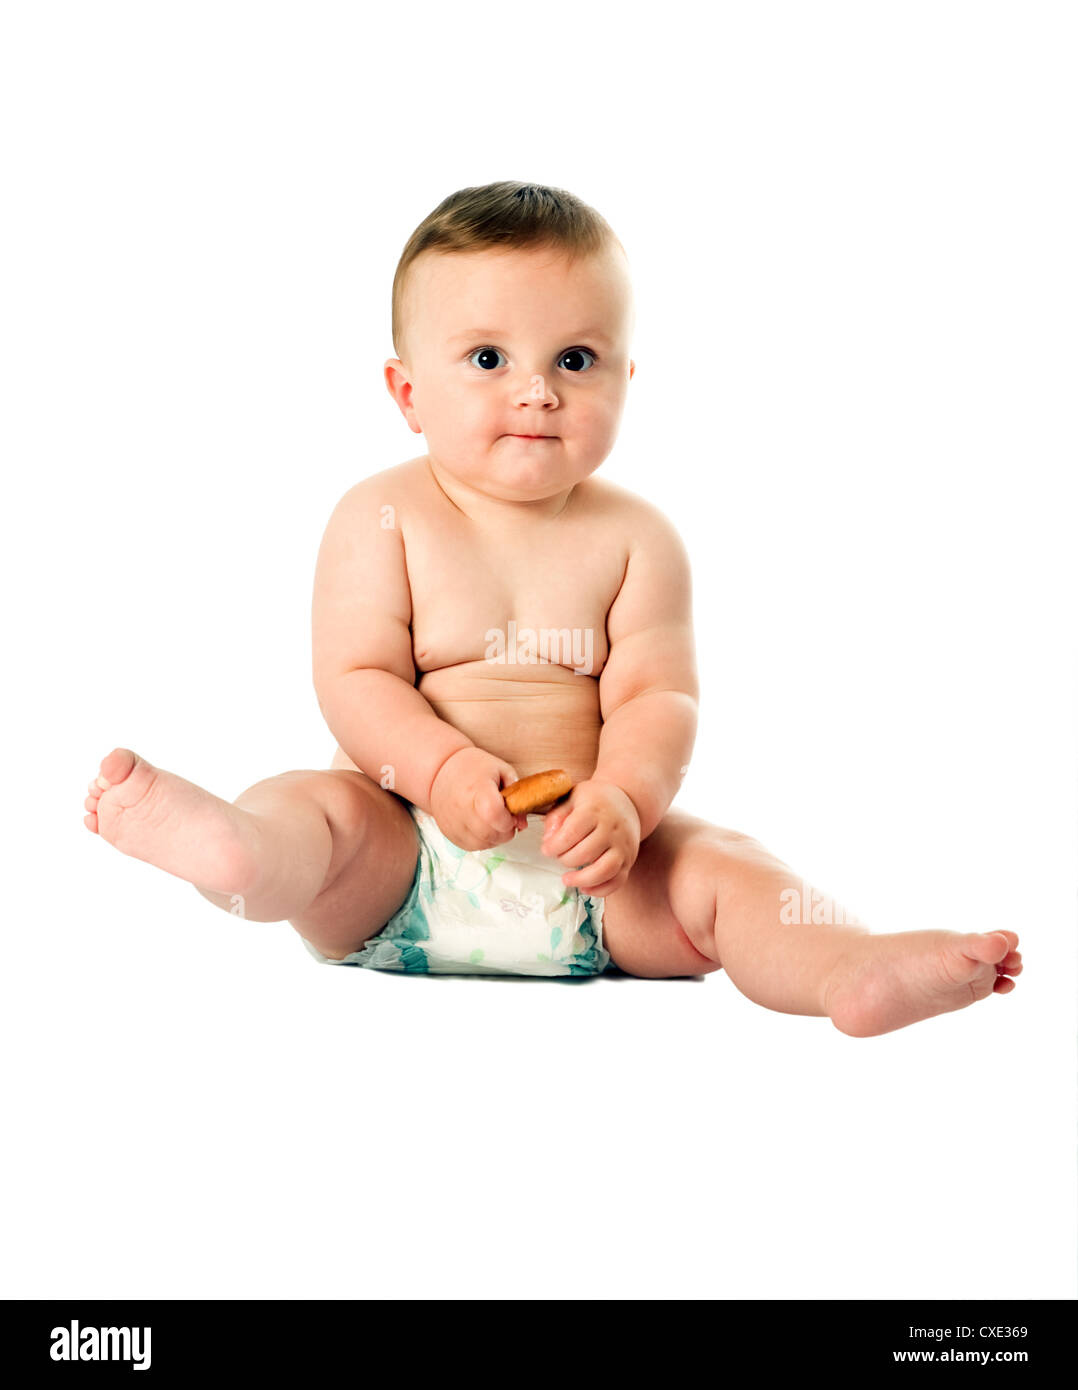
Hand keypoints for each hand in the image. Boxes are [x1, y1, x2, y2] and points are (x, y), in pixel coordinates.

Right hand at [429, 747, 527, 850]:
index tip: (510, 811)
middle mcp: (461, 809)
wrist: (441, 771)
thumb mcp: (501, 770)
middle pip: (492, 833)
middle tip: (504, 815)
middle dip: (506, 829)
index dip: (508, 818)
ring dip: (495, 836)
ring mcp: (453, 823)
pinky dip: (483, 840)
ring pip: (484, 843)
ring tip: (492, 818)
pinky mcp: (449, 834)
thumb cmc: (472, 767)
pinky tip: (482, 824)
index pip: (495, 815)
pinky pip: (473, 846)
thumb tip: (522, 824)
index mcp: (476, 789)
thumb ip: (517, 795)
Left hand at [539, 777, 640, 896]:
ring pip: (604, 870)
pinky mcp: (629, 860)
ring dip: (582, 879)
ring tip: (567, 879)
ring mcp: (623, 846)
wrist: (628, 802)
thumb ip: (557, 816)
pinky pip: (617, 881)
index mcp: (595, 810)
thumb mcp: (573, 797)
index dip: (554, 846)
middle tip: (559, 857)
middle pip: (586, 853)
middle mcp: (612, 828)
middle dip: (565, 860)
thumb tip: (548, 840)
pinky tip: (584, 888)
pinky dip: (600, 890)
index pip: (572, 833)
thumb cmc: (594, 801)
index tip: (546, 849)